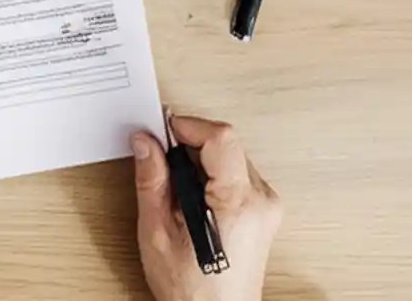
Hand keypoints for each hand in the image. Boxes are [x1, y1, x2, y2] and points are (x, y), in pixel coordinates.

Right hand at [130, 115, 281, 300]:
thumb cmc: (192, 288)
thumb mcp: (157, 231)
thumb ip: (152, 179)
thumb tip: (145, 142)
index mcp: (237, 202)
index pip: (220, 137)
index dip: (187, 126)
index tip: (162, 131)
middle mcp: (260, 200)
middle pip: (225, 144)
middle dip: (189, 146)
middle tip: (162, 165)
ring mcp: (267, 206)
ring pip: (231, 157)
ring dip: (200, 162)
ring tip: (178, 192)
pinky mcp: (264, 211)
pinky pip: (238, 174)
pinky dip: (212, 176)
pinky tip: (195, 200)